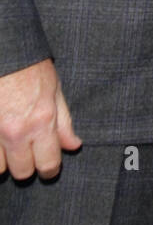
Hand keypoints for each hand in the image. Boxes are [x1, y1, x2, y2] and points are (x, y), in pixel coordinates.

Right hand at [0, 59, 81, 180]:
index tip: (47, 167)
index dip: (49, 169)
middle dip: (26, 166)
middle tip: (26, 153)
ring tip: (8, 143)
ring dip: (3, 159)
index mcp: (41, 121)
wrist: (5, 51)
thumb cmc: (30, 67)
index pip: (48, 164)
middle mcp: (17, 131)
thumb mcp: (54, 89)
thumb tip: (73, 145)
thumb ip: (64, 122)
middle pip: (21, 172)